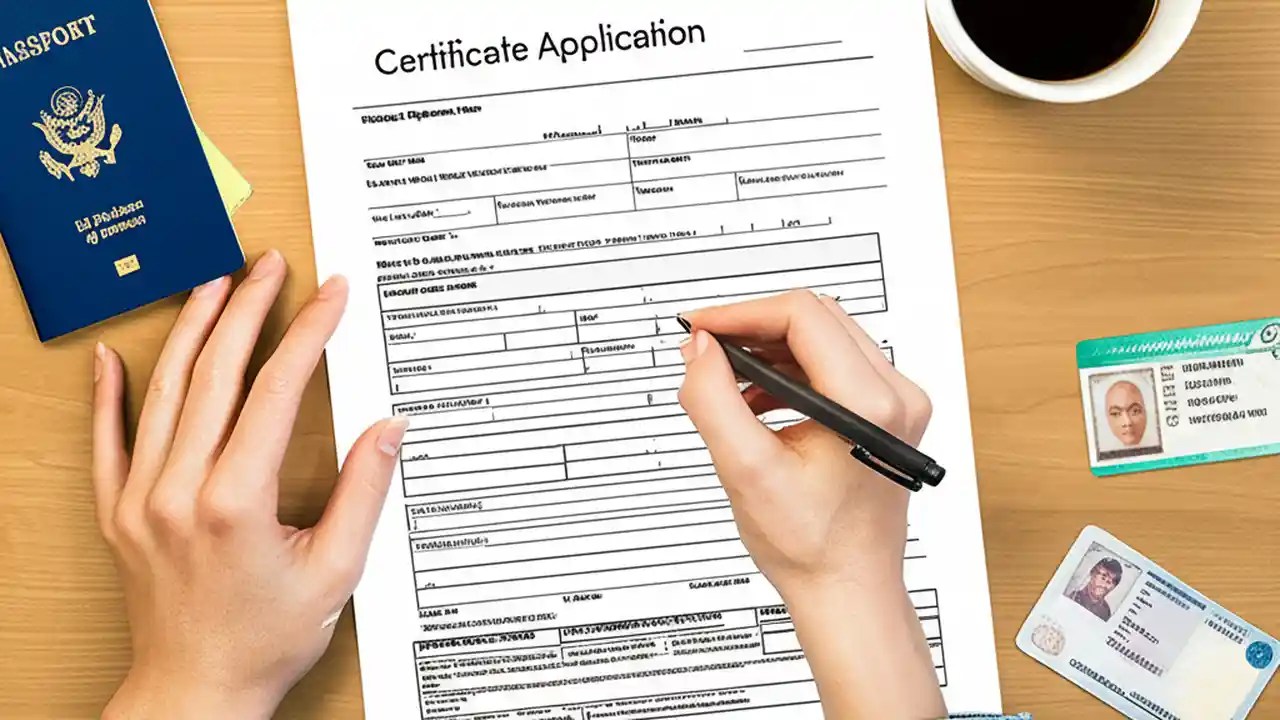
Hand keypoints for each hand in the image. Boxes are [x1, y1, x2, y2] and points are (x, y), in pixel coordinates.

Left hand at [92, 251, 406, 719]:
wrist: (196, 690)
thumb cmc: (266, 638)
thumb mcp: (335, 571)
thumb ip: (364, 492)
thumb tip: (390, 426)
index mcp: (236, 500)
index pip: (276, 389)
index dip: (308, 332)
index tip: (332, 295)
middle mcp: (179, 490)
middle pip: (216, 373)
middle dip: (247, 309)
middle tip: (270, 266)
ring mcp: (141, 499)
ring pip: (164, 392)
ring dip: (191, 331)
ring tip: (214, 284)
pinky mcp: (118, 513)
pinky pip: (106, 441)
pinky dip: (106, 395)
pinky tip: (110, 356)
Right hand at [677, 290, 943, 717]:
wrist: (849, 590)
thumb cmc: (812, 548)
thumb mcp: (745, 471)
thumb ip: (713, 400)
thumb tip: (699, 349)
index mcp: (869, 405)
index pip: (801, 317)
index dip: (741, 315)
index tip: (700, 328)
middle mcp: (896, 396)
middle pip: (816, 319)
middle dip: (753, 327)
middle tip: (705, 349)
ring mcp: (898, 404)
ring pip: (825, 338)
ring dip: (769, 350)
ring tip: (726, 380)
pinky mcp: (888, 414)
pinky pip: (835, 365)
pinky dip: (790, 371)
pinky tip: (755, 399)